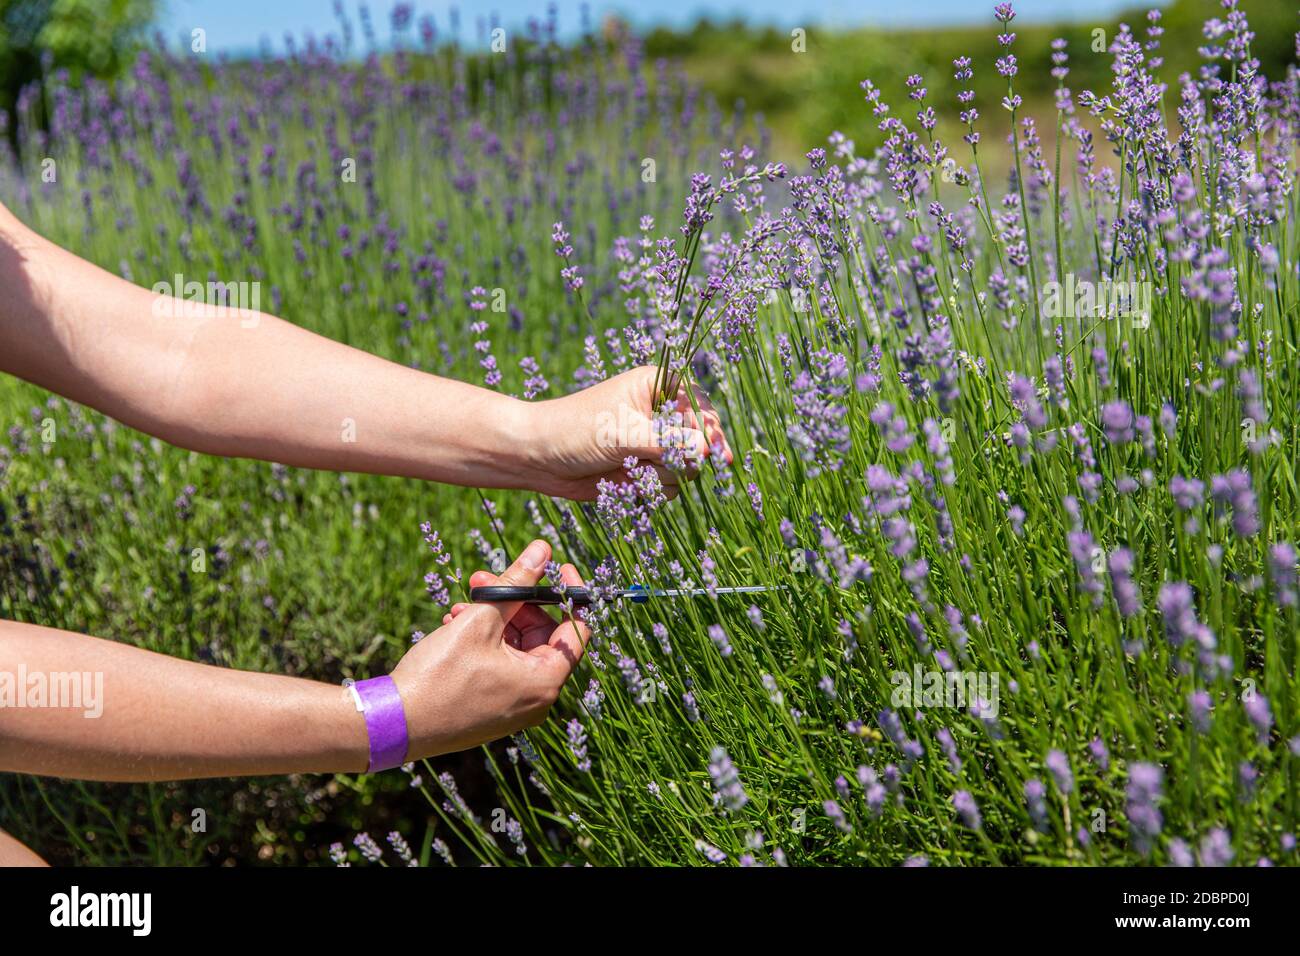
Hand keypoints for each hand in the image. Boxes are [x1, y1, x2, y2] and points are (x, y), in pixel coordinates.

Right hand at [389, 540, 589, 757]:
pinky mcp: (491, 708)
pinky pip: (499, 665)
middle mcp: (536, 700)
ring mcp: (513, 707)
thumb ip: (516, 583)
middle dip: (514, 602)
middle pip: (541, 635)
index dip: (567, 594)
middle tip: (483, 580)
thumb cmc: (439, 676)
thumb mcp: (481, 621)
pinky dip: (482, 642)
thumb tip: (542, 551)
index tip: (555, 567)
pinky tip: (453, 626)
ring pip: (515, 647)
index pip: (576, 629)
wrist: (393, 723)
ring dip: (492, 619)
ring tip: (460, 608)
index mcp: (545, 682)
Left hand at [523, 365, 731, 499]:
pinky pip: (670, 487)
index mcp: (658, 387)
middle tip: (665, 462)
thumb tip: (707, 450)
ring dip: (663, 474)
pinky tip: (626, 481)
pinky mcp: (646, 471)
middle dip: (682, 455)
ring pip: (687, 467)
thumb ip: (667, 443)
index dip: (710, 427)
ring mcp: (654, 444)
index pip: (701, 404)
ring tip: (631, 468)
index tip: (713, 450)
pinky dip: (651, 489)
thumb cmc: (576, 430)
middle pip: (700, 440)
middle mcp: (660, 414)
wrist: (538, 458)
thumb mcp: (623, 433)